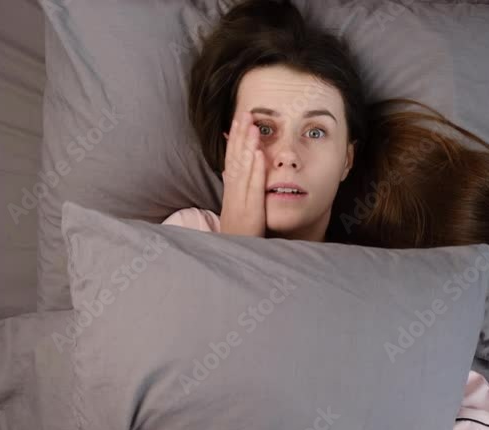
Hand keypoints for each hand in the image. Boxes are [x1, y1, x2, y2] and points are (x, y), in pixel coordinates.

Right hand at [219, 110, 266, 236]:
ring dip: (247, 146)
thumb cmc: (239, 235)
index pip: (231, 159)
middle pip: (234, 159)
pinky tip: (259, 154)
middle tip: (245, 112)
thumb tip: (229, 170)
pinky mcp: (249, 212)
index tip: (238, 119)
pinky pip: (252, 188)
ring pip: (242, 169)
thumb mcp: (236, 209)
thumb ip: (235, 190)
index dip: (234, 139)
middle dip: (239, 135)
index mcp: (231, 192)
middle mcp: (233, 193)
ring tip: (253, 126)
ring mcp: (239, 202)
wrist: (233, 258)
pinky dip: (255, 170)